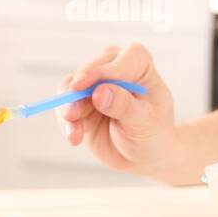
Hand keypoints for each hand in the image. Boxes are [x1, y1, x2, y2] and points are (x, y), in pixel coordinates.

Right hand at [55, 43, 179, 176]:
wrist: (144, 154)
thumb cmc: (153, 133)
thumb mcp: (144, 122)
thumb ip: (123, 106)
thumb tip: (98, 92)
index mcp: (138, 63)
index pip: (117, 61)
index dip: (98, 73)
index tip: (81, 86)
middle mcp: (114, 65)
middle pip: (87, 72)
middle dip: (77, 94)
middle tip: (71, 115)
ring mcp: (94, 83)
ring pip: (70, 87)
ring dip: (69, 110)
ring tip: (74, 134)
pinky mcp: (80, 101)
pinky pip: (64, 106)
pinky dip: (66, 123)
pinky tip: (74, 138)